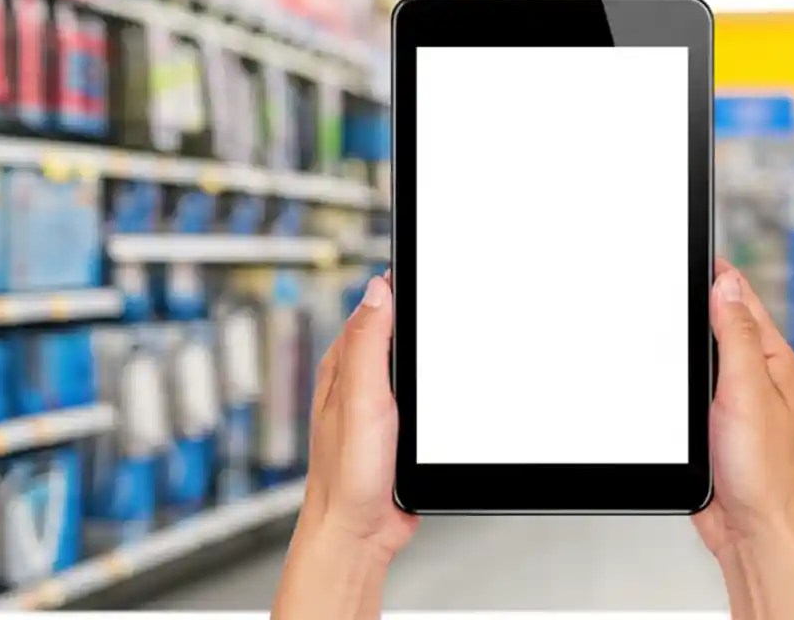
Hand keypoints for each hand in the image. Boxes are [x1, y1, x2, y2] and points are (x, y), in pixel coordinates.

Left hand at [273, 273, 415, 619]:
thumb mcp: (361, 398)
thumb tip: (377, 290)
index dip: (400, 283)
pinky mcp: (401, 429)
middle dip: (418, 311)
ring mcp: (381, 405)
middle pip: (396, 330)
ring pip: (412, 363)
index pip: (374, 307)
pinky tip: (447, 388)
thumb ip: (368, 344)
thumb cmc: (348, 474)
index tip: (424, 261)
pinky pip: (423, 395)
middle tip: (444, 287)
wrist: (360, 531)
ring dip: (429, 351)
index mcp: (345, 364)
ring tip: (448, 324)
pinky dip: (436, 387)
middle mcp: (360, 380)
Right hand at [695, 260, 793, 619]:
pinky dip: (679, 372)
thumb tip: (727, 287)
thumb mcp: (748, 392)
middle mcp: (756, 375)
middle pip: (723, 321)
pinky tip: (666, 368)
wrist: (750, 528)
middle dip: (700, 297)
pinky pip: (694, 384)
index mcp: (773, 360)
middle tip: (675, 270)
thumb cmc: (763, 471)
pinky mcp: (714, 422)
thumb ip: (737, 338)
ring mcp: (735, 398)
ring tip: (672, 305)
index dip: (718, 273)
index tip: (694, 250)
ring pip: (706, 352)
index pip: (743, 300)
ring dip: (689, 335)